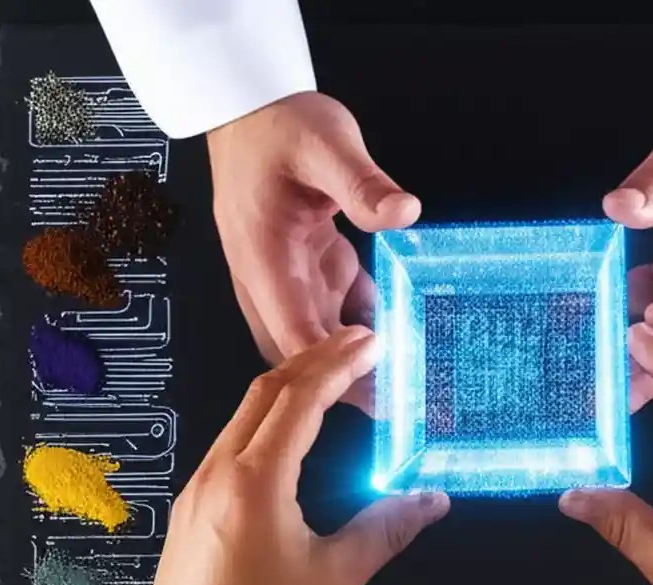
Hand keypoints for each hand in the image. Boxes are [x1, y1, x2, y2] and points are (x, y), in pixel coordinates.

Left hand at [125, 328, 449, 584]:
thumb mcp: (336, 579)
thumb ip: (386, 527)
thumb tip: (429, 499)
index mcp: (252, 485)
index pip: (299, 398)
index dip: (338, 363)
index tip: (369, 342)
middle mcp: (214, 478)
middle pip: (264, 393)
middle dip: (313, 360)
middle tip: (355, 344)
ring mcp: (195, 494)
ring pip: (241, 418)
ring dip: (286, 389)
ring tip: (329, 379)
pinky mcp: (190, 515)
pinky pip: (228, 447)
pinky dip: (264, 423)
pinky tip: (290, 437)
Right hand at [208, 91, 420, 412]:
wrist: (248, 110)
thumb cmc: (275, 124)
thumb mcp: (325, 143)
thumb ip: (362, 182)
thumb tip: (402, 213)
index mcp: (264, 257)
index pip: (295, 330)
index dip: (331, 365)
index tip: (374, 386)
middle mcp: (268, 277)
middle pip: (301, 349)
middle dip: (343, 383)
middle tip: (396, 407)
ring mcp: (285, 275)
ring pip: (317, 335)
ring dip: (355, 360)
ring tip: (404, 384)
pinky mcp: (304, 266)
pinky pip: (332, 309)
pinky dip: (362, 325)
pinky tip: (399, 333)